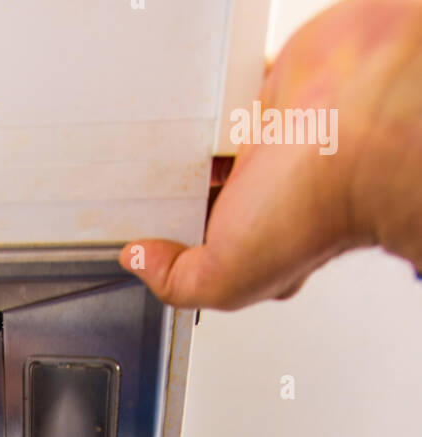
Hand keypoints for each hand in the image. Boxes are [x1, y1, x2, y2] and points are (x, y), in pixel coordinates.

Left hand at [119, 0, 421, 309]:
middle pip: (203, 196)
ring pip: (213, 146)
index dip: (168, 249)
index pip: (204, 253)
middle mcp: (270, 197)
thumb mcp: (228, 278)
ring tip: (155, 145)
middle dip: (171, 192)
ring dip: (186, 142)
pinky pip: (232, 94)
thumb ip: (180, 282)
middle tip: (138, 189)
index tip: (135, 239)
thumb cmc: (318, 205)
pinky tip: (195, 104)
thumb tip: (143, 264)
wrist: (361, 122)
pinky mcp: (276, 95)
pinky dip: (213, 97)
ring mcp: (272, 146)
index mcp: (260, 247)